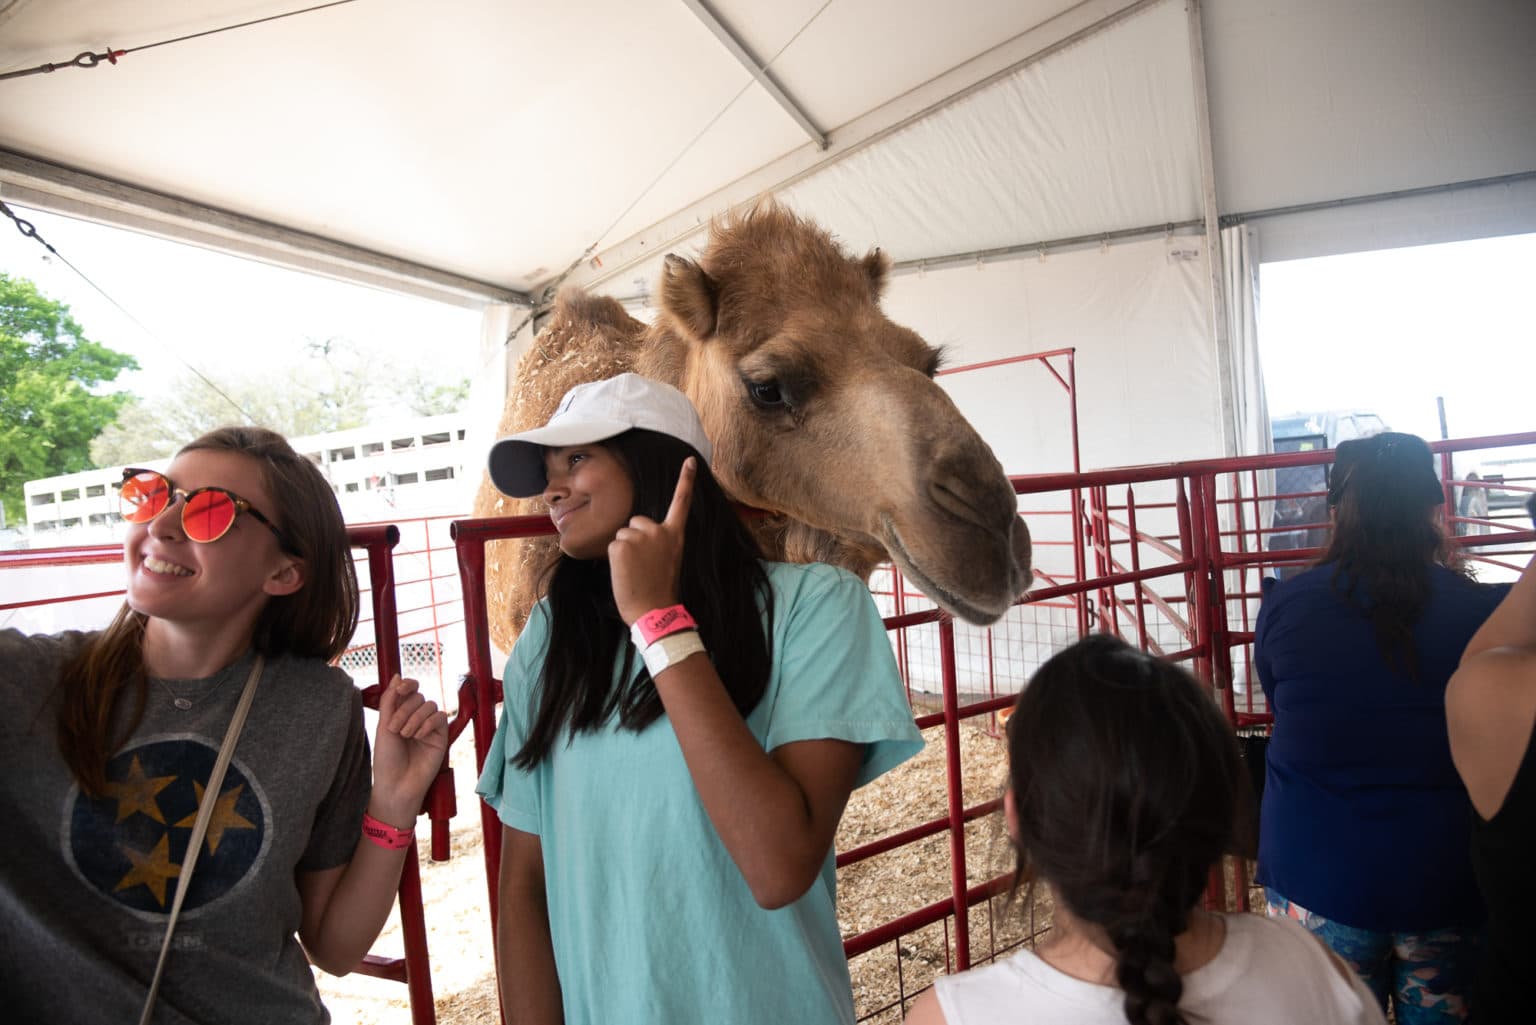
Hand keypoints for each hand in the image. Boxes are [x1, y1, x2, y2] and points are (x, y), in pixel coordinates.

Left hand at [369, 674, 448, 826]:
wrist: (396, 784)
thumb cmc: (386, 759)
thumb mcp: (383, 726)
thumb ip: (390, 700)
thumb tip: (397, 675)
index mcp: (400, 714)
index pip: (409, 690)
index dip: (407, 685)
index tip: (400, 690)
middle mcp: (416, 718)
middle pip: (418, 697)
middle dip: (405, 710)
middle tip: (395, 729)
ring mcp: (429, 727)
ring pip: (429, 706)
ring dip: (415, 718)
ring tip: (405, 736)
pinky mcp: (441, 736)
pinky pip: (441, 717)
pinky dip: (428, 723)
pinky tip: (418, 736)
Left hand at [610, 456, 694, 623]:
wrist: (654, 611)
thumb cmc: (660, 591)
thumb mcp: (668, 561)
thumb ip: (658, 544)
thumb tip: (642, 538)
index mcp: (675, 536)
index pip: (681, 502)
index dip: (686, 480)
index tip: (689, 460)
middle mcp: (660, 531)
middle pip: (635, 522)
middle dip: (634, 540)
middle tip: (643, 566)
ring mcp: (641, 536)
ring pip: (622, 535)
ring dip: (624, 551)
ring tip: (636, 572)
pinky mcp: (622, 543)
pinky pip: (612, 546)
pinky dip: (615, 559)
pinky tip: (627, 573)